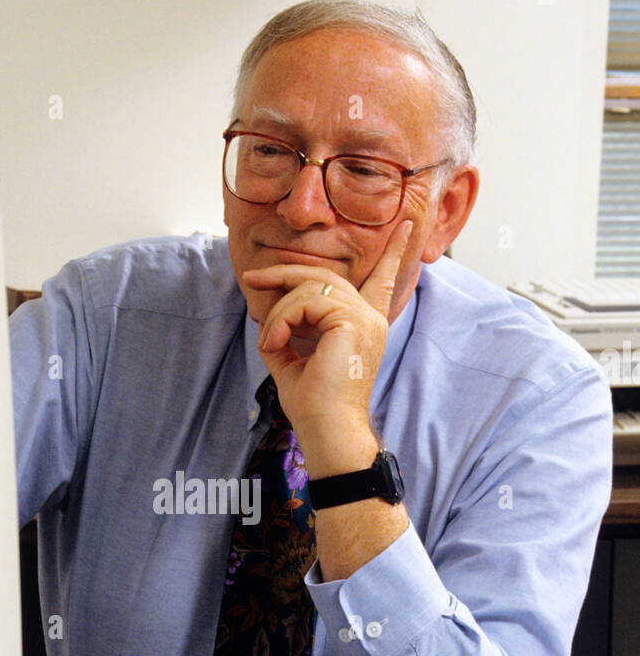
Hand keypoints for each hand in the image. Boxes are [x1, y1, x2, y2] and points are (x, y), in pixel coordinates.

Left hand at [242, 220, 412, 468]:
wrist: (327, 430)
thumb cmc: (313, 405)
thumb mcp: (294, 360)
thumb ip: (286, 332)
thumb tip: (265, 311)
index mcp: (364, 325)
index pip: (382, 280)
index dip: (394, 252)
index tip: (405, 225)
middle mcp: (370, 317)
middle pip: (324, 277)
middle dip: (285, 274)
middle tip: (251, 278)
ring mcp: (364, 317)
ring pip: (310, 287)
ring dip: (279, 312)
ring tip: (269, 342)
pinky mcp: (351, 321)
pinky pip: (305, 302)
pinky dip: (281, 320)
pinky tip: (274, 343)